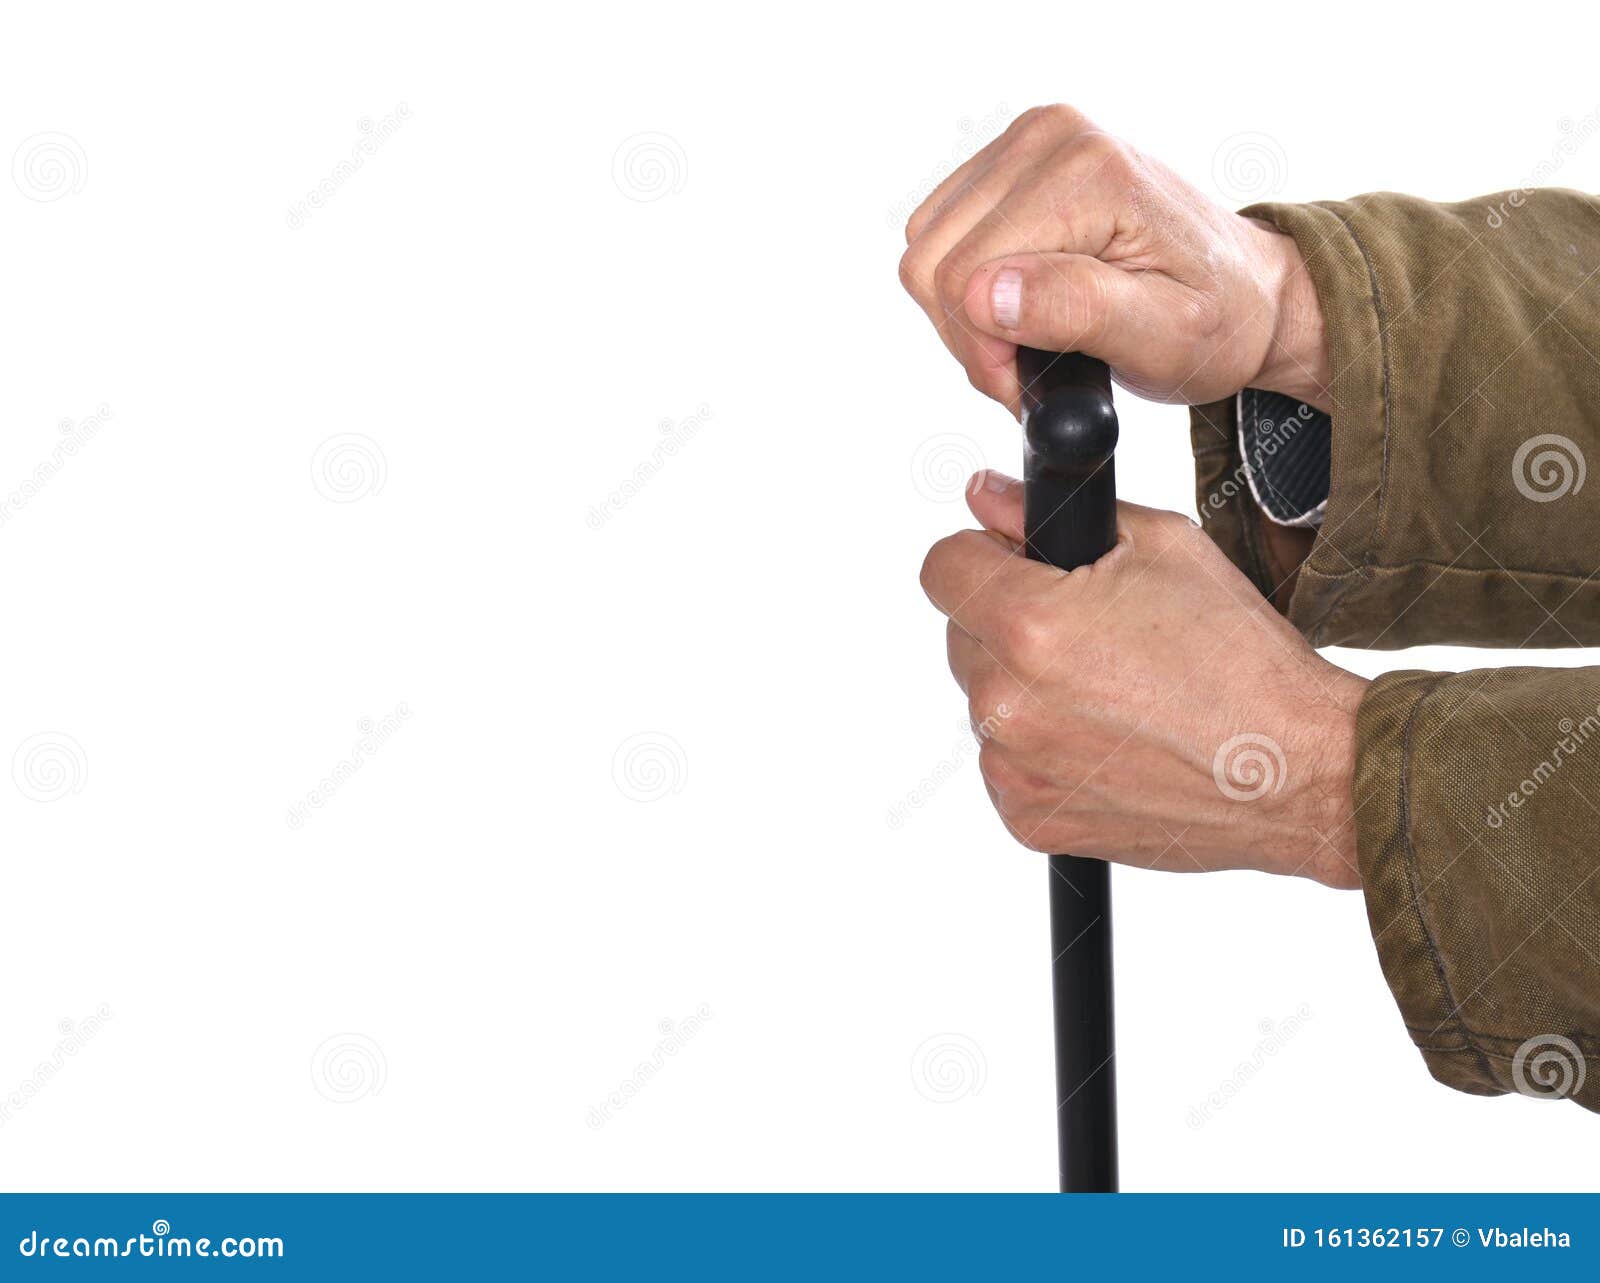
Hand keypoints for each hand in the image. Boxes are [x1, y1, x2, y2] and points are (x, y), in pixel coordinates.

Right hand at [898, 104, 1328, 412]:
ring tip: (1032, 338)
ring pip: (926, 251)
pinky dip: (966, 288)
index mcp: (1089, 173)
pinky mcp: (1009, 161)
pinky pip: (940, 236)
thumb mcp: (1162, 336)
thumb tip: (988, 294)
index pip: (963, 276)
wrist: (1244, 292)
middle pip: (933, 262)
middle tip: (1030, 365)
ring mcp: (1026, 143)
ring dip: (965, 314)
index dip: (983, 351)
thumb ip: (1075, 309)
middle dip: (972, 334)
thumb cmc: (1215, 320)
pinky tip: (1021, 305)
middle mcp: (1050, 138)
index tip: (1030, 382)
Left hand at [920, 471, 1365, 887]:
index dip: (981, 556)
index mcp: (1030, 627)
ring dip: (1026, 690)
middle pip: (962, 636)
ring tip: (1111, 694)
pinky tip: (1108, 742)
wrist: (1294, 773)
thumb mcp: (1161, 548)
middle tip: (1089, 635)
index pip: (942, 568)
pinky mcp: (1028, 819)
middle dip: (1010, 624)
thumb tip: (989, 496)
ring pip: (985, 702)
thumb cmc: (1242, 662)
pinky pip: (1006, 765)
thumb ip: (1051, 516)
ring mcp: (1013, 769)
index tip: (1014, 564)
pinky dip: (1042, 751)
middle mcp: (1008, 704)